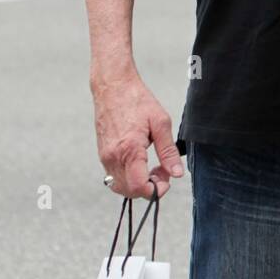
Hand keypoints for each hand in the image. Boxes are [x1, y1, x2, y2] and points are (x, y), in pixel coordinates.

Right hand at [92, 70, 184, 198]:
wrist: (113, 86)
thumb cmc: (136, 100)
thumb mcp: (160, 123)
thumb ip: (168, 151)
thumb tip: (177, 173)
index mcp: (129, 150)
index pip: (138, 187)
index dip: (155, 190)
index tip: (167, 180)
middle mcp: (113, 157)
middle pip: (129, 191)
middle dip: (148, 188)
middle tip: (163, 172)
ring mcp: (105, 157)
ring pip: (120, 186)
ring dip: (138, 185)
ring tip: (153, 168)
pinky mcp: (102, 154)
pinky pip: (114, 176)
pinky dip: (129, 177)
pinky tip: (141, 163)